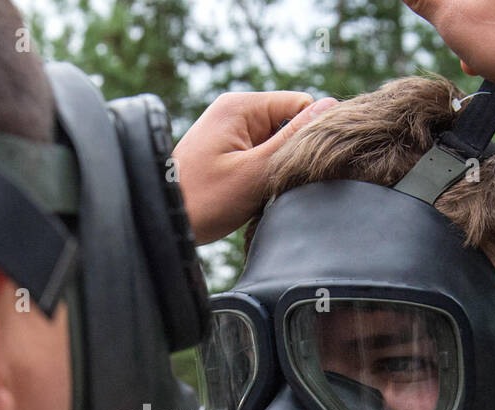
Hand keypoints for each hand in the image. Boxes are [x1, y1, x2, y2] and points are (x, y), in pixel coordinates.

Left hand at [173, 92, 336, 244]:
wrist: (163, 220)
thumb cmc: (204, 199)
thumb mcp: (256, 171)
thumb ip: (294, 139)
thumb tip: (332, 105)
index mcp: (240, 106)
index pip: (301, 104)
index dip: (309, 134)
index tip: (298, 165)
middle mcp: (234, 111)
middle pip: (288, 124)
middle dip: (290, 154)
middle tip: (274, 184)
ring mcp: (229, 131)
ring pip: (275, 144)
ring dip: (276, 168)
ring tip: (258, 191)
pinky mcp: (226, 151)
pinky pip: (259, 157)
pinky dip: (261, 176)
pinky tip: (250, 195)